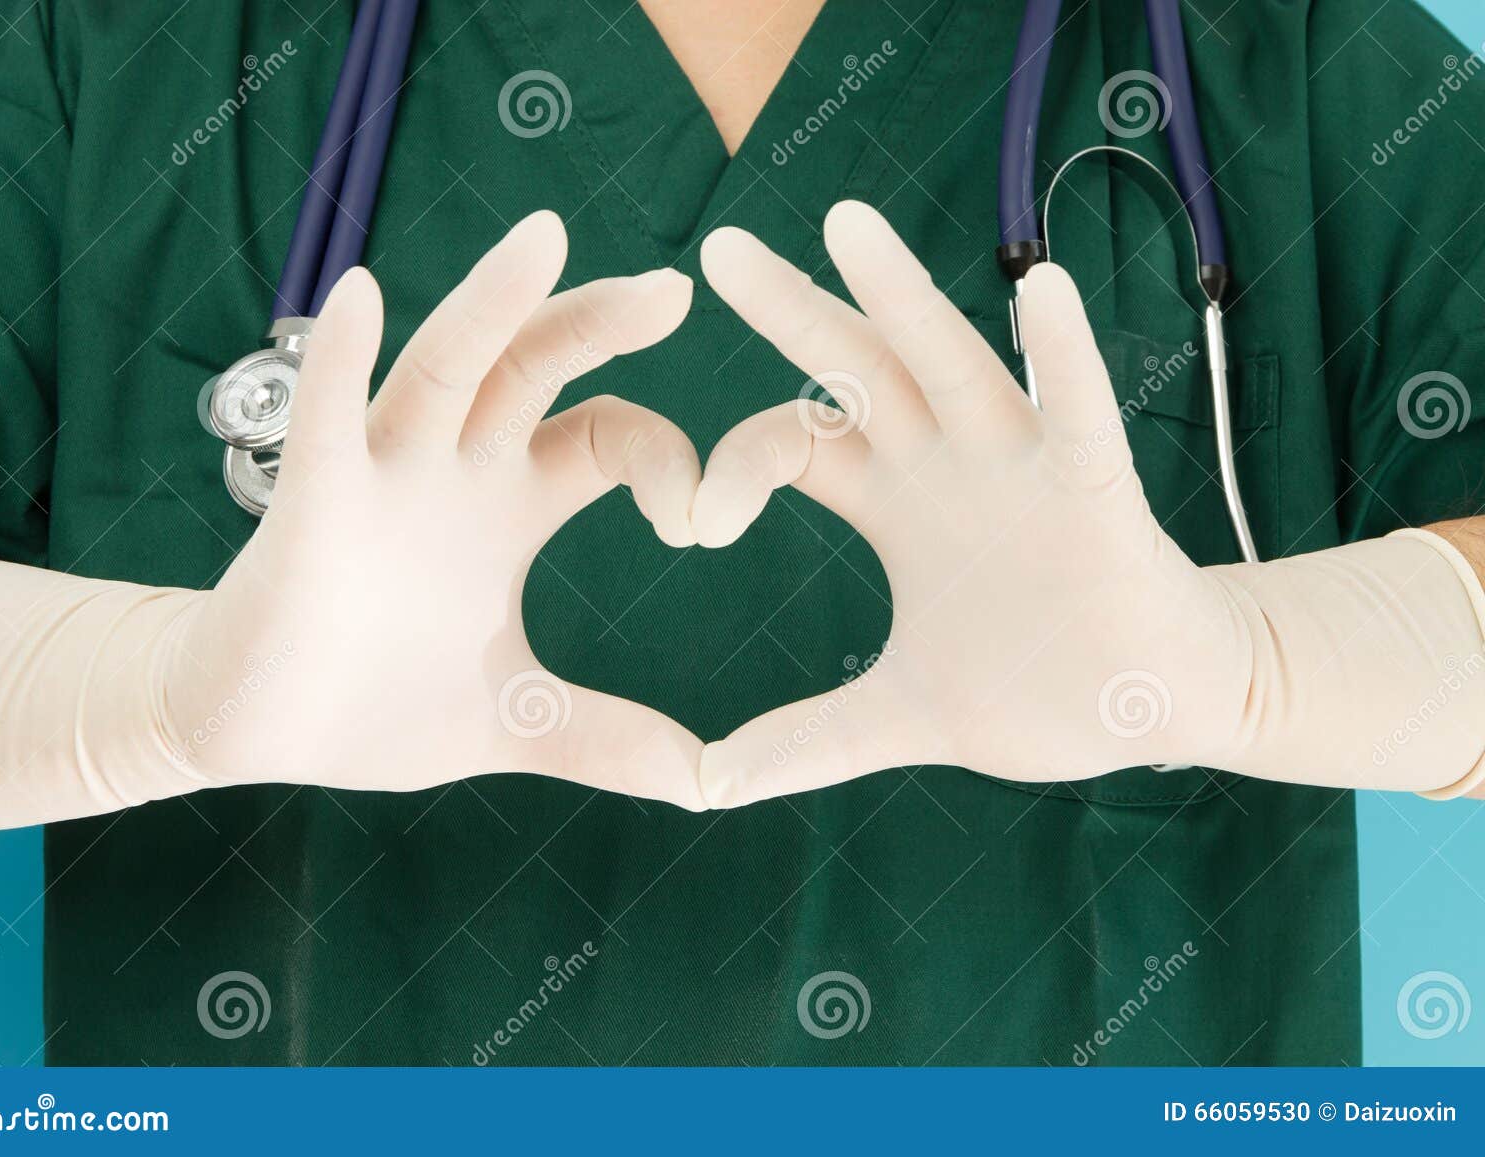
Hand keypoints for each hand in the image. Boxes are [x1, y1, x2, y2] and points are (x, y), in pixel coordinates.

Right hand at [165, 212, 710, 809]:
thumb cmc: (375, 706)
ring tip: (546, 238)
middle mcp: (454, 470)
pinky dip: (341, 360)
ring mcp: (382, 476)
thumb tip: (708, 785)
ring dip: (492, 303)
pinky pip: (326, 417)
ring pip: (445, 367)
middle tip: (675, 289)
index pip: (607, 436)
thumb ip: (609, 739)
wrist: (253, 733)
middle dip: (598, 322)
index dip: (666, 460)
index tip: (704, 521)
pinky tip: (362, 296)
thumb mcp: (517, 719)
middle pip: (535, 366)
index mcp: (511, 504)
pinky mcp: (311, 505)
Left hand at [691, 202, 1256, 805]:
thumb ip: (806, 739)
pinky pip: (1077, 415)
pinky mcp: (1095, 494)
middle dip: (793, 310)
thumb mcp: (899, 716)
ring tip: (848, 224)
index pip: (795, 443)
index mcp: (894, 501)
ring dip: (901, 297)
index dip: (735, 466)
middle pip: (856, 370)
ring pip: (951, 365)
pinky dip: (1063, 358)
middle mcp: (946, 464)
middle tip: (722, 246)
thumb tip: (705, 786)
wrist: (1151, 710)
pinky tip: (1042, 289)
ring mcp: (1020, 469)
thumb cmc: (1036, 691)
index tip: (689, 522)